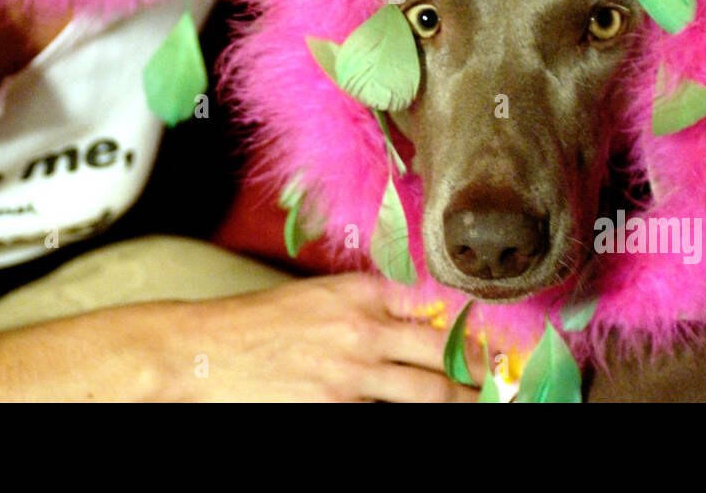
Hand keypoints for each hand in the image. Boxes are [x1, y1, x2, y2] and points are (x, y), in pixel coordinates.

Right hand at [166, 273, 480, 401]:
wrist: (199, 353)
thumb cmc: (250, 326)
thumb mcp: (314, 298)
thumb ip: (364, 306)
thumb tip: (414, 319)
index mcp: (357, 292)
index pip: (434, 300)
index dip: (472, 319)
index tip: (499, 333)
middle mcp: (362, 328)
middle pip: (443, 348)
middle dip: (482, 366)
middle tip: (507, 376)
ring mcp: (351, 372)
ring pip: (429, 389)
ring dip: (462, 397)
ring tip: (484, 400)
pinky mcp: (335, 407)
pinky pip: (386, 414)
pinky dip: (405, 414)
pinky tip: (426, 412)